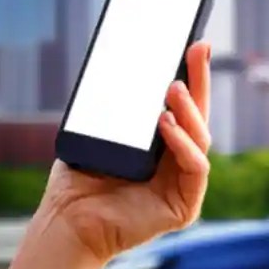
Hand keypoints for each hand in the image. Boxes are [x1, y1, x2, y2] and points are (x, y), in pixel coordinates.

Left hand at [42, 42, 213, 261]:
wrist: (67, 224)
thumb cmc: (78, 182)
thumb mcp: (98, 134)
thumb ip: (118, 111)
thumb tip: (129, 69)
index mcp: (161, 147)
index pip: (181, 108)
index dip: (192, 77)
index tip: (195, 45)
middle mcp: (178, 164)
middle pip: (198, 117)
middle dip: (200, 82)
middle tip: (197, 50)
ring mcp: (185, 185)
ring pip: (200, 139)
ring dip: (189, 111)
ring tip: (173, 88)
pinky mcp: (185, 206)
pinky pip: (195, 167)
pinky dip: (184, 144)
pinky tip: (166, 125)